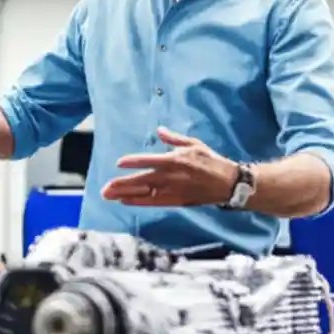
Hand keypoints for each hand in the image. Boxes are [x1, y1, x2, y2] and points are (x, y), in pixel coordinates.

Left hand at [101, 127, 239, 206]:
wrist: (228, 183)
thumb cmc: (211, 160)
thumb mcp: (193, 144)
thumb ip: (173, 138)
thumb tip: (159, 130)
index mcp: (176, 160)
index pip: (150, 160)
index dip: (133, 162)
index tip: (118, 163)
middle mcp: (172, 176)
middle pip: (143, 180)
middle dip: (122, 184)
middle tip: (105, 188)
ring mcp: (173, 190)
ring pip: (145, 193)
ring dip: (126, 194)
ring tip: (109, 195)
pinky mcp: (176, 201)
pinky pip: (153, 202)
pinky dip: (138, 202)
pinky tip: (125, 201)